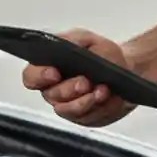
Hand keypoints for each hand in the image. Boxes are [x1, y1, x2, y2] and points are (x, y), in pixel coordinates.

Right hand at [21, 28, 137, 126]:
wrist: (126, 69)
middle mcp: (54, 89)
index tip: (54, 73)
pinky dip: (100, 107)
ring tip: (101, 91)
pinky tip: (108, 97)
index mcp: (48, 68)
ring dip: (85, 101)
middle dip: (69, 89)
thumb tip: (64, 47)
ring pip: (69, 110)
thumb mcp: (87, 39)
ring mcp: (69, 106)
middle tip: (84, 82)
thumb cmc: (102, 53)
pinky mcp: (85, 117)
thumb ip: (73, 41)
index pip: (31, 77)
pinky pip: (88, 118)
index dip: (39, 76)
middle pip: (52, 95)